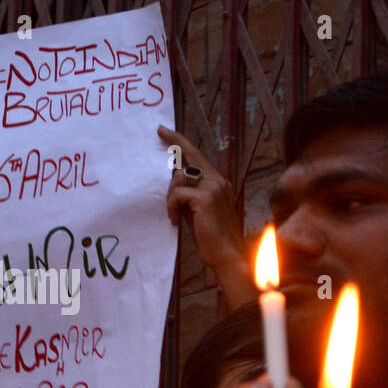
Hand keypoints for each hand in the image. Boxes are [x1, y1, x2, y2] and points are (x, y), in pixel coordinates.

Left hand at [158, 125, 249, 309]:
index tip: (166, 131)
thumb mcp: (200, 212)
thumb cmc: (212, 238)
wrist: (228, 256)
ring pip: (179, 177)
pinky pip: (177, 194)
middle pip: (191, 155)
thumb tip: (173, 184)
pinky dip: (172, 207)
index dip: (182, 142)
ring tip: (174, 215)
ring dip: (170, 197)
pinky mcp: (205, 199)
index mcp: (219, 183)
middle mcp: (219, 181)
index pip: (198, 157)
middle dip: (174, 141)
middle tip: (159, 131)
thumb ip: (191, 196)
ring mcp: (214, 188)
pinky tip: (176, 221)